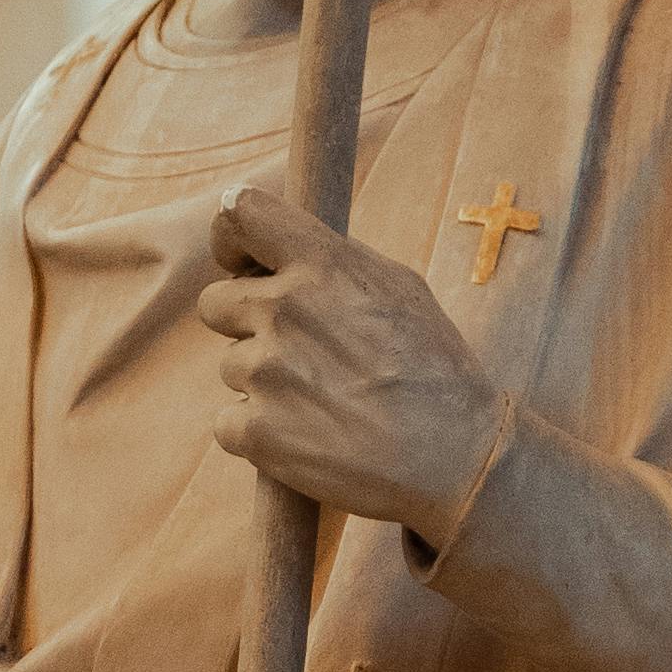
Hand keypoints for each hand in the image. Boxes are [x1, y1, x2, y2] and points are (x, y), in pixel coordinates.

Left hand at [198, 189, 502, 531]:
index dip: (231, 241)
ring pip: (230, 367)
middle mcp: (285, 310)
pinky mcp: (256, 431)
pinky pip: (228, 423)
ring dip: (263, 385)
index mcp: (322, 266)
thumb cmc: (436, 372)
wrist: (456, 457)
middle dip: (245, 325)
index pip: (239, 215)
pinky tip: (309, 439)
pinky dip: (259, 435)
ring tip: (322, 404)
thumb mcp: (401, 290)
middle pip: (214, 303)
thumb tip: (285, 249)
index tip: (244, 266)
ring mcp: (266, 372)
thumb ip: (336, 264)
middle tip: (298, 354)